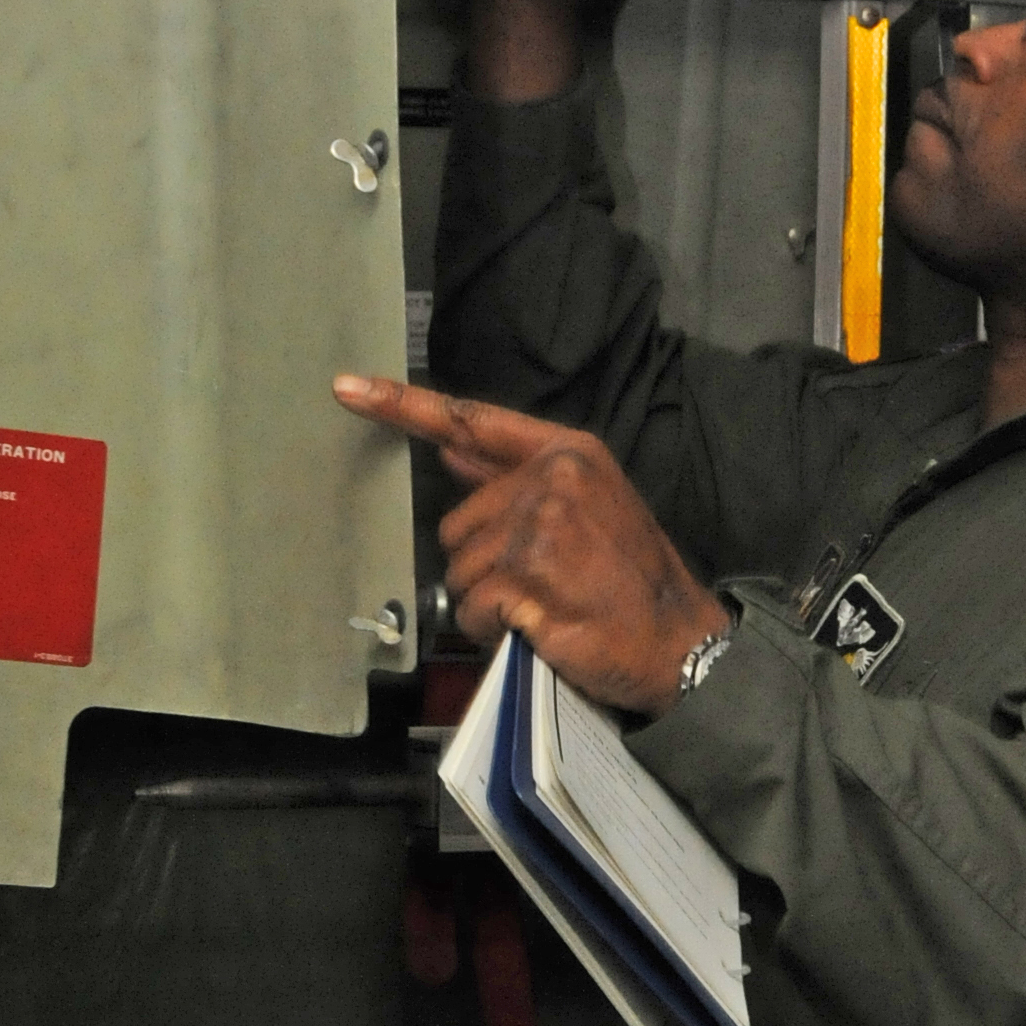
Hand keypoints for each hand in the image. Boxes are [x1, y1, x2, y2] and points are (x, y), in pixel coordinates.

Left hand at [332, 376, 727, 714]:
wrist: (680, 638)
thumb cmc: (629, 577)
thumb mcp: (588, 503)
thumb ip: (515, 474)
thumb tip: (450, 450)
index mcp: (566, 452)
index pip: (470, 422)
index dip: (401, 404)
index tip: (345, 387)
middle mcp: (553, 480)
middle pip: (456, 524)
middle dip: (483, 565)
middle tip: (540, 585)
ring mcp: (542, 529)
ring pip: (460, 571)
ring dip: (487, 603)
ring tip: (543, 609)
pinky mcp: (531, 579)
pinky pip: (473, 608)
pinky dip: (491, 630)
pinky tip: (537, 630)